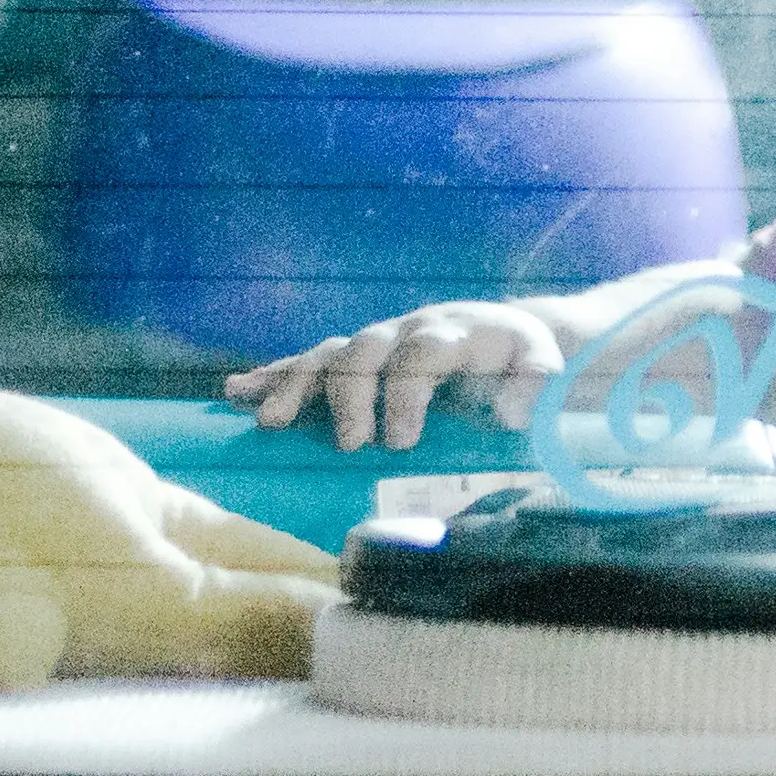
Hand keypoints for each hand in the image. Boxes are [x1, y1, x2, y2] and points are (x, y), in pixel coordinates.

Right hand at [222, 301, 569, 451]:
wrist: (504, 334)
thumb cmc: (519, 362)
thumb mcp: (540, 367)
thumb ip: (534, 384)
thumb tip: (511, 413)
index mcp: (452, 335)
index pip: (423, 355)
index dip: (407, 393)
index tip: (399, 440)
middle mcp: (404, 332)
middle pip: (366, 352)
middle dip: (350, 397)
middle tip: (349, 443)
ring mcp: (375, 343)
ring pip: (329, 356)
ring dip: (296, 387)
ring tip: (269, 423)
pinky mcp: (354, 357)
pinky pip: (307, 362)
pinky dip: (272, 376)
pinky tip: (235, 392)